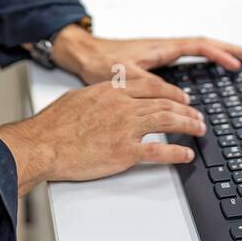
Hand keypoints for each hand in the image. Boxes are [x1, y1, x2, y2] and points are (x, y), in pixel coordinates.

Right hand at [0, 75, 205, 195]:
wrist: (42, 144)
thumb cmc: (53, 124)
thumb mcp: (78, 97)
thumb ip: (99, 95)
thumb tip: (107, 95)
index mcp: (112, 90)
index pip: (151, 86)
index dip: (171, 92)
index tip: (182, 97)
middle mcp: (123, 106)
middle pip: (164, 103)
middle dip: (186, 110)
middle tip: (198, 116)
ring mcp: (125, 128)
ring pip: (166, 122)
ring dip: (187, 126)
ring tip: (199, 130)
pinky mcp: (124, 152)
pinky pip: (158, 151)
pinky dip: (175, 153)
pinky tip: (185, 154)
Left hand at [50, 25, 241, 86]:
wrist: (83, 55)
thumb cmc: (100, 62)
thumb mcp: (127, 76)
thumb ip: (153, 86)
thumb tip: (180, 98)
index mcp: (160, 48)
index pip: (198, 46)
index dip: (220, 54)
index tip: (237, 62)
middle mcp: (162, 48)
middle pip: (202, 45)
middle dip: (225, 49)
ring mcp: (158, 54)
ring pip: (193, 50)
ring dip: (213, 53)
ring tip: (232, 61)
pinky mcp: (152, 62)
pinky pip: (183, 58)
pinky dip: (198, 60)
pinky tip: (202, 71)